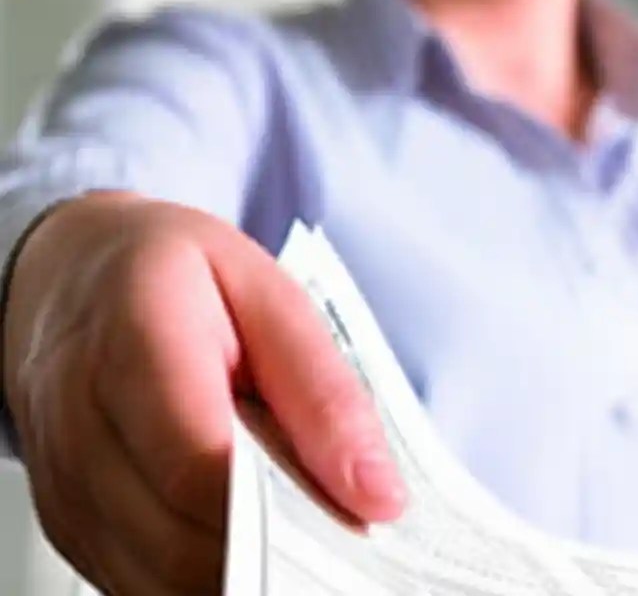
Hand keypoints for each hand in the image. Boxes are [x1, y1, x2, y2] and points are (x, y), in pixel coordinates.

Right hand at [2, 193, 405, 594]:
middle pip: (180, 534)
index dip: (283, 512)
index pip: (201, 462)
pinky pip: (132, 581)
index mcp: (136, 333)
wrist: (78, 274)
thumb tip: (377, 494)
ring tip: (299, 537)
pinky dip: (197, 577)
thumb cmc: (178, 278)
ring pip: (156, 575)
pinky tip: (243, 543)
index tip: (361, 522)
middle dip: (274, 552)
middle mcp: (75, 411)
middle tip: (342, 535)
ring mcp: (58, 473)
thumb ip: (326, 394)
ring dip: (239, 575)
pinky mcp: (62, 516)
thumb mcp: (273, 297)